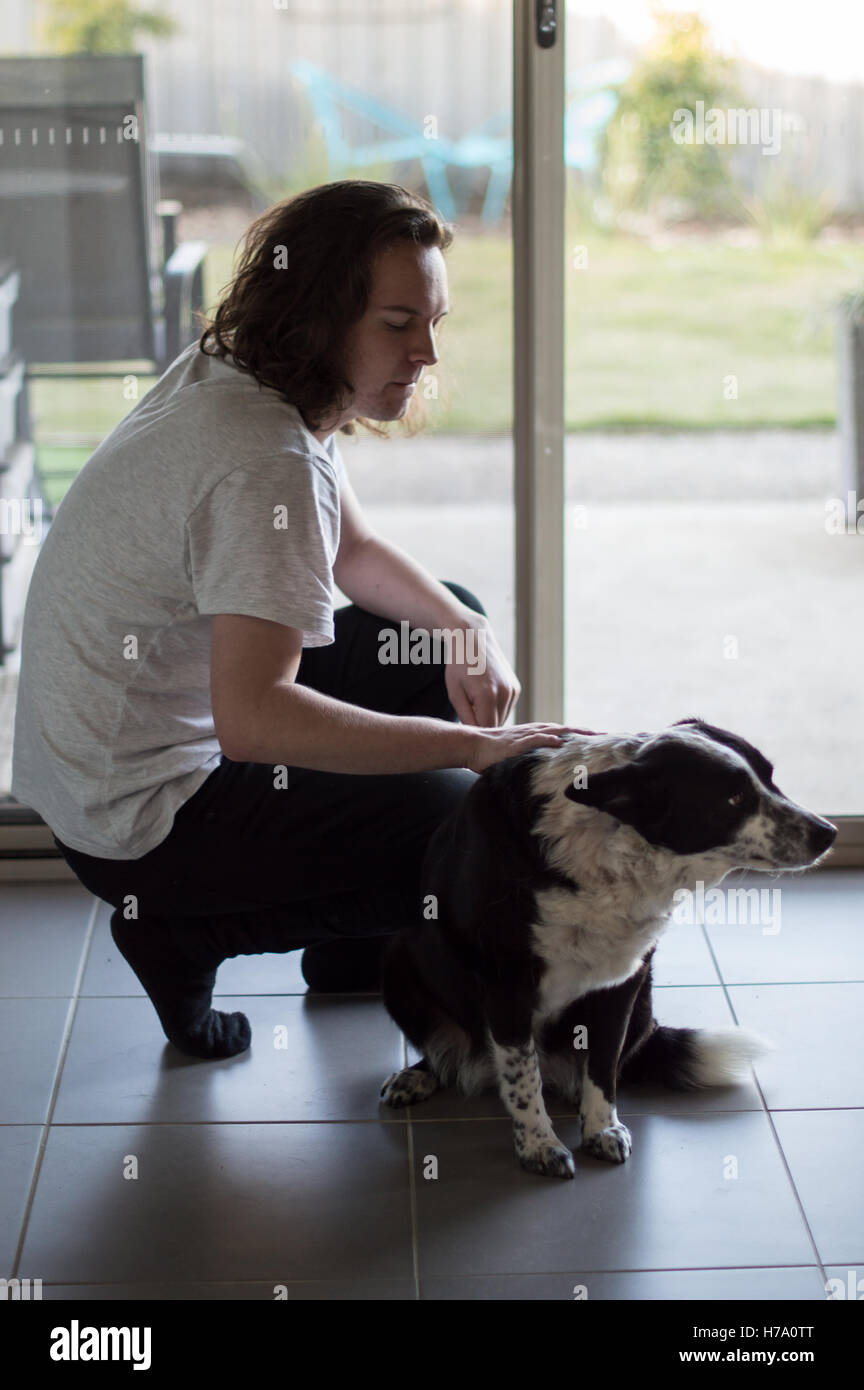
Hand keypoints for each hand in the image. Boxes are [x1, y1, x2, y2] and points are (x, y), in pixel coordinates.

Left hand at [443, 619, 521, 725]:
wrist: (473, 640)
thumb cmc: (458, 666)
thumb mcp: (455, 693)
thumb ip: (466, 717)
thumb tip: (474, 736)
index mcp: (487, 696)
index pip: (485, 729)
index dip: (475, 733)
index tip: (465, 733)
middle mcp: (504, 693)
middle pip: (495, 726)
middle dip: (482, 726)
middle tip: (468, 718)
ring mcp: (513, 690)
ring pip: (502, 718)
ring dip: (490, 717)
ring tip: (474, 706)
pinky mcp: (516, 688)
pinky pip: (506, 708)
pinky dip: (496, 709)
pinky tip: (484, 698)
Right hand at [462, 723, 603, 774]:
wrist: (472, 746)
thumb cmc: (493, 755)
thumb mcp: (519, 758)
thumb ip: (534, 763)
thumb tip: (548, 778)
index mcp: (538, 736)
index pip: (567, 734)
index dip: (585, 737)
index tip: (604, 741)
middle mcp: (536, 732)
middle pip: (568, 730)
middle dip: (588, 733)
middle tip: (610, 737)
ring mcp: (527, 735)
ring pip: (556, 731)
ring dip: (575, 732)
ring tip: (594, 736)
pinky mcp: (516, 741)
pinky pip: (534, 738)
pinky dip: (548, 739)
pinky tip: (560, 742)